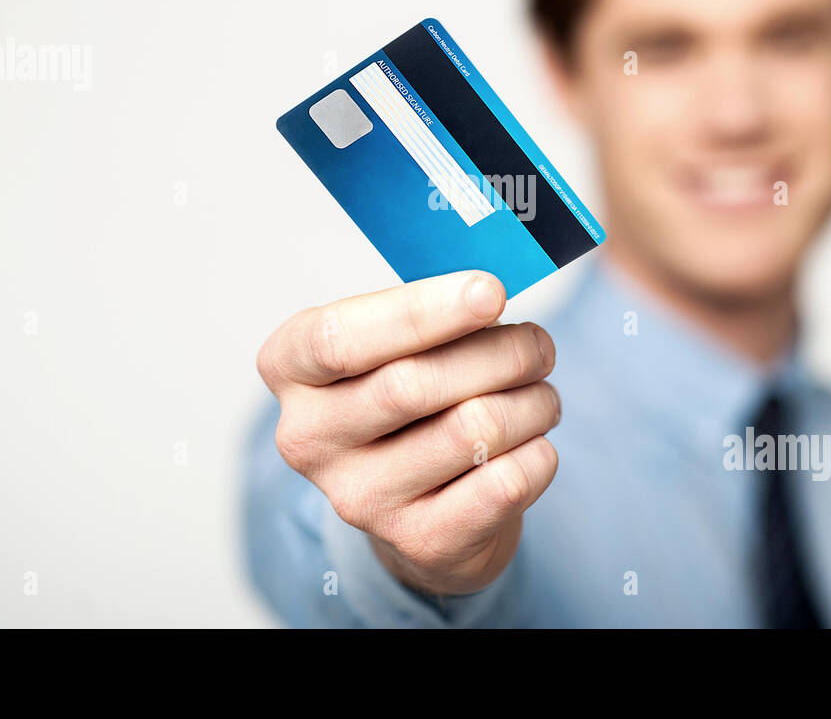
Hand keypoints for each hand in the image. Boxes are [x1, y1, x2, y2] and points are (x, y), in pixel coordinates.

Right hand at [257, 270, 559, 595]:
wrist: (419, 501)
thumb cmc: (411, 396)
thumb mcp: (397, 342)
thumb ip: (431, 313)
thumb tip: (490, 295)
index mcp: (290, 368)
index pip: (340, 339)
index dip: (420, 311)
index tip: (489, 290)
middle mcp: (307, 438)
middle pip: (412, 385)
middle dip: (500, 353)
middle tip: (538, 344)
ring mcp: (358, 498)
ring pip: (472, 430)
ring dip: (530, 401)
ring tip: (540, 393)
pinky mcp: (417, 540)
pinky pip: (505, 483)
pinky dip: (538, 453)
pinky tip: (533, 443)